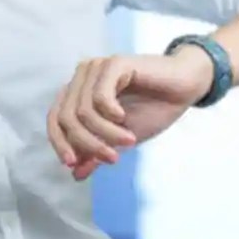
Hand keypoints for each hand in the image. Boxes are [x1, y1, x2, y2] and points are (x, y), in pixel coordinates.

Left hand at [47, 47, 214, 179]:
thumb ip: (96, 152)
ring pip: (83, 111)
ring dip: (105, 134)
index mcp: (80, 92)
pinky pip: (99, 97)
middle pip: (67, 118)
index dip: (60, 143)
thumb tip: (75, 175)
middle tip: (112, 158)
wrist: (184, 88)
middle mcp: (83, 77)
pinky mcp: (114, 63)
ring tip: (128, 142)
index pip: (54, 119)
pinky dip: (110, 116)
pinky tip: (124, 118)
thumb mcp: (120, 138)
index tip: (74, 164)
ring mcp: (97, 67)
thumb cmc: (153, 108)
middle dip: (88, 144)